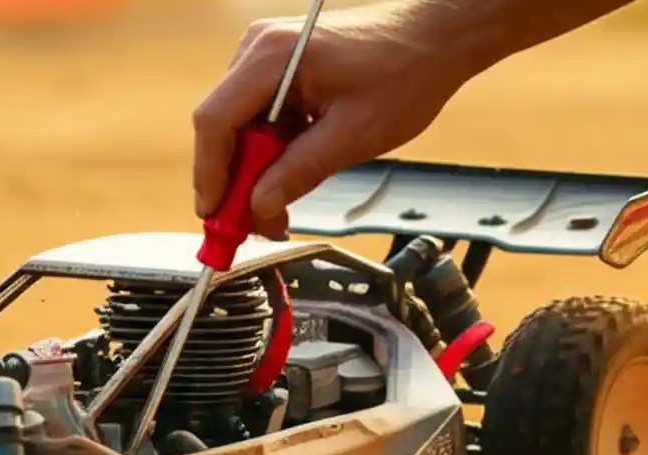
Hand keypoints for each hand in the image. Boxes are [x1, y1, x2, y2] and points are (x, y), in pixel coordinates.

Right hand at [192, 4, 477, 238]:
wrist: (437, 37)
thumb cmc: (407, 71)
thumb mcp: (353, 136)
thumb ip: (299, 172)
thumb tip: (259, 206)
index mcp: (272, 57)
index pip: (215, 121)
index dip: (210, 174)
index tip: (214, 214)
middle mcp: (260, 49)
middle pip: (221, 126)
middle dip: (233, 181)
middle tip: (247, 225)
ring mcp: (266, 55)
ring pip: (238, 126)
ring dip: (253, 170)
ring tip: (274, 210)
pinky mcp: (278, 66)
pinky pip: (258, 116)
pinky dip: (268, 151)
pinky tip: (286, 176)